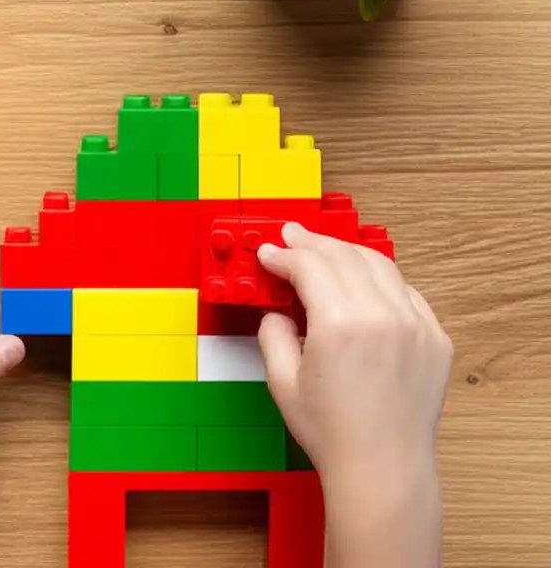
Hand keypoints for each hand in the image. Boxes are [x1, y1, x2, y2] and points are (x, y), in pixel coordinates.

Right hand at [256, 223, 451, 567]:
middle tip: (292, 236)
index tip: (268, 252)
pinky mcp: (435, 338)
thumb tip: (276, 309)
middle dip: (312, 243)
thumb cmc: (331, 433)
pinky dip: (380, 279)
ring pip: (379, 265)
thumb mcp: (282, 382)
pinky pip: (406, 292)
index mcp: (340, 325)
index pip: (309, 266)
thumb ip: (274, 334)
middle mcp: (382, 317)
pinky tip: (363, 282)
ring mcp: (415, 325)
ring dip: (347, 252)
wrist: (381, 466)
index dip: (283, 255)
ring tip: (325, 250)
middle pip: (344, 256)